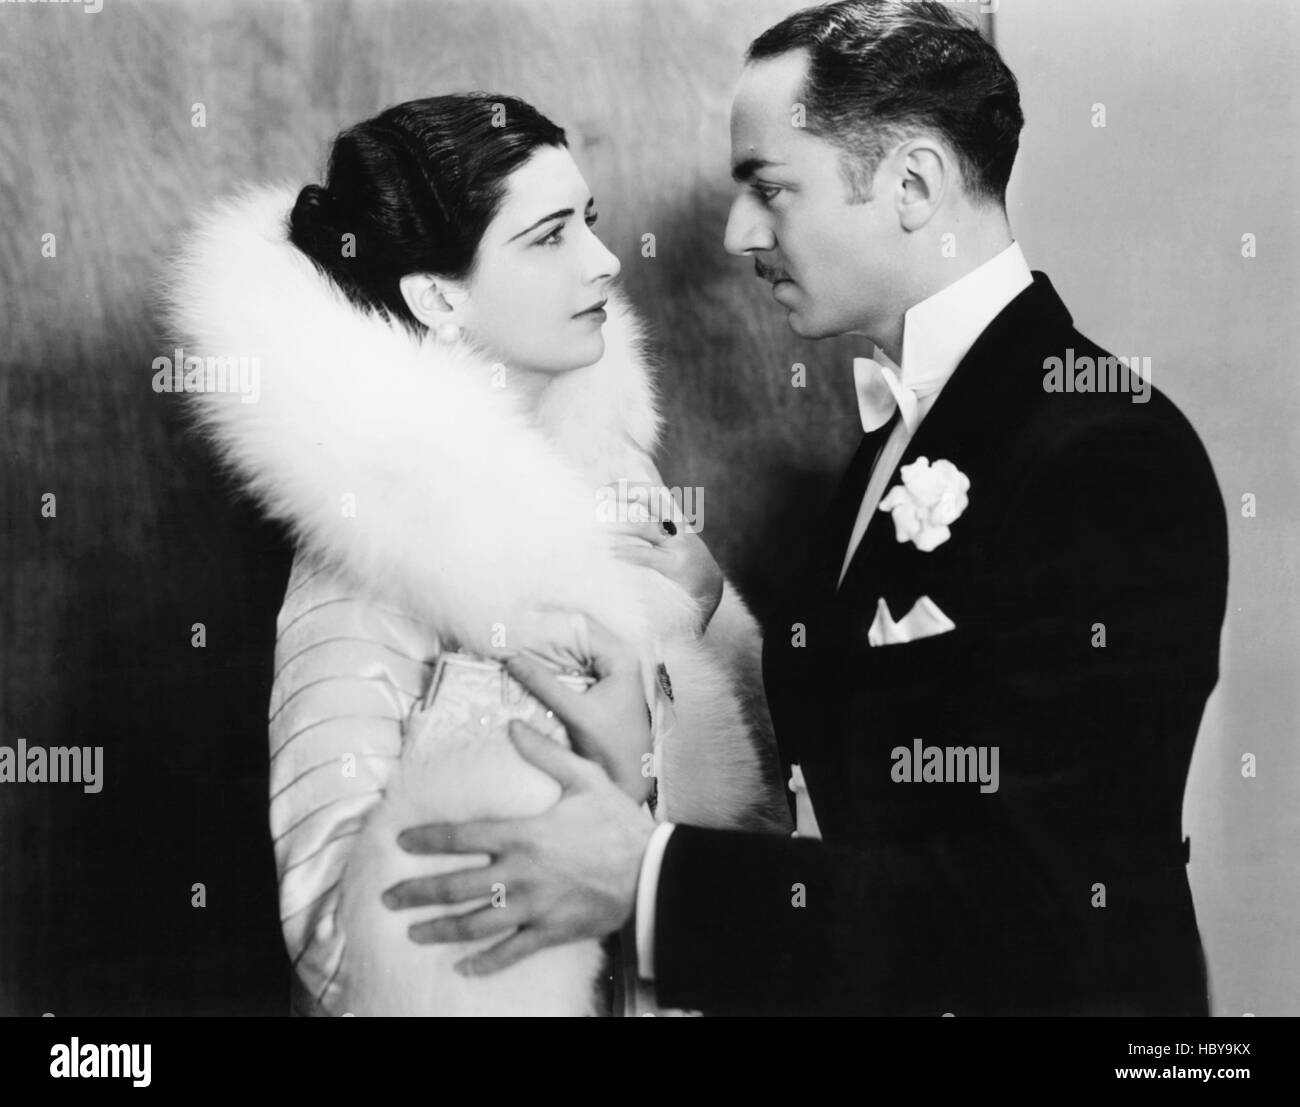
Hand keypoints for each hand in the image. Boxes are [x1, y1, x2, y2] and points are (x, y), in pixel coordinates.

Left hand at [385, 721, 653, 974]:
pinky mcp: (550, 932)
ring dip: (440, 929)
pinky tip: (464, 967)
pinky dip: (485, 962)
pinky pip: (511, 952)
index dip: (427, 839)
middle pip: (455, 886)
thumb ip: (545, 752)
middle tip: (388, 898)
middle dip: (417, 893)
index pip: (461, 838)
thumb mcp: (584, 777)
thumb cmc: (617, 823)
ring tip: (413, 933)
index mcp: (523, 834)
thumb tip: (513, 725)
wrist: (651, 871)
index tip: (400, 842)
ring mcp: (534, 907)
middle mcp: (520, 874)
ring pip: (475, 924)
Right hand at [503, 614, 653, 802]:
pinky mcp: (601, 684)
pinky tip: (529, 666)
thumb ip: (545, 684)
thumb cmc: (611, 746)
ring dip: (546, 649)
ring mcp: (610, 670)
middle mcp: (619, 657)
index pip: (581, 626)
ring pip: (573, 650)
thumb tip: (512, 660)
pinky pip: (573, 666)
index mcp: (621, 657)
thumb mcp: (577, 713)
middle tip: (511, 631)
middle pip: (576, 635)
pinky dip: (552, 665)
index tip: (518, 623)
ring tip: (515, 645)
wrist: (629, 778)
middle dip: (545, 634)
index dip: (549, 623)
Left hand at [604, 483, 722, 633]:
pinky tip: (612, 552)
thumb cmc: (682, 560)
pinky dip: (629, 552)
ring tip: (601, 524)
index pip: (651, 493)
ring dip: (622, 523)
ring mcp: (677, 544)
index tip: (603, 489)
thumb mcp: (671, 536)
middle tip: (598, 500)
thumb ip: (653, 524)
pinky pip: (648, 555)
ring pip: (648, 527)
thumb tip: (622, 515)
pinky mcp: (675, 564)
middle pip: (649, 502)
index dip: (627, 488)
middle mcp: (676, 526)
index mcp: (674, 517)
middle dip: (623, 497)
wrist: (710, 586)